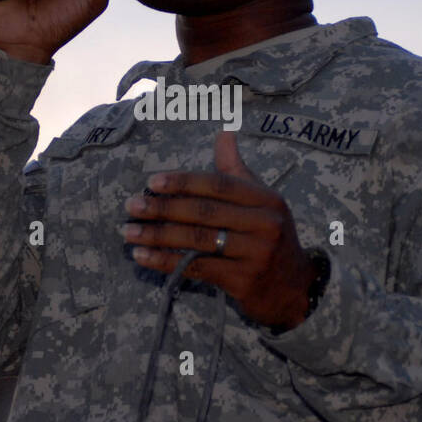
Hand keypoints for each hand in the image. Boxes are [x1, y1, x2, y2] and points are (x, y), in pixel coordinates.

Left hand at [122, 131, 317, 329]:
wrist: (292, 288)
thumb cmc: (268, 237)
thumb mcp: (261, 202)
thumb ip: (236, 170)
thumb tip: (224, 132)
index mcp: (266, 199)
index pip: (219, 184)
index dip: (184, 182)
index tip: (152, 183)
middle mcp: (265, 224)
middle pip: (205, 212)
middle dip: (163, 208)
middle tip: (132, 207)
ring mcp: (255, 254)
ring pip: (197, 240)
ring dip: (158, 236)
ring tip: (129, 232)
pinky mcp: (243, 281)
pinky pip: (197, 268)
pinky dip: (166, 262)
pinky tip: (143, 256)